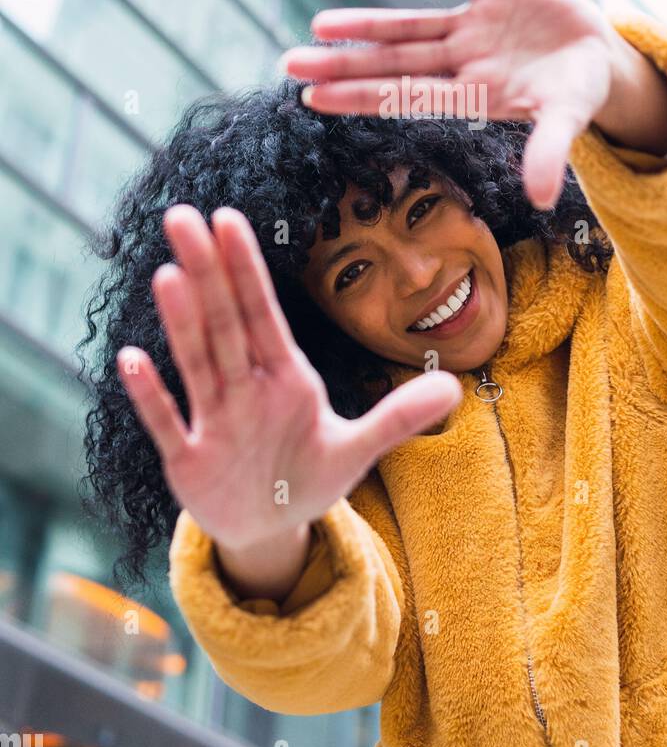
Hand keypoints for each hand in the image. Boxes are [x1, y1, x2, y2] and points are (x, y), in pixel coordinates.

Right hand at [116, 204, 463, 549]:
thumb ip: (398, 418)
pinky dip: (151, 397)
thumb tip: (456, 388)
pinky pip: (168, 424)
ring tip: (168, 273)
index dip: (246, 269)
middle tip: (183, 216)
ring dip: (183, 322)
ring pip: (197, 363)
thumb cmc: (307, 476)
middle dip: (207, 271)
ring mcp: (214, 423)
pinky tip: (130, 359)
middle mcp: (245, 389)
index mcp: (284, 377)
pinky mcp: (190, 462)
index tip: (228, 219)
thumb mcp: (357, 450)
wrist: (267, 530)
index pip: (263, 313)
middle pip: (225, 322)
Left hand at [283, 0, 619, 210]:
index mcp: (474, 92)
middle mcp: (461, 58)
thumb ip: (548, 151)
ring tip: (318, 24)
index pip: (406, 96)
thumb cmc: (576, 92)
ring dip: (365, 24)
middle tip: (289, 63)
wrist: (597, 52)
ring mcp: (472, 22)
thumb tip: (540, 199)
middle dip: (344, 63)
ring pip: (408, 23)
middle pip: (392, 62)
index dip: (361, 96)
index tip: (314, 98)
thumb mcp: (567, 119)